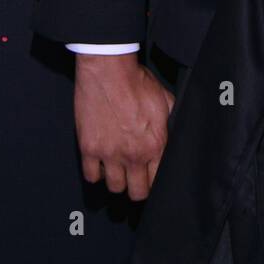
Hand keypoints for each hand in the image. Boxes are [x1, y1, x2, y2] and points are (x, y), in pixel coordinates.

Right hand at [73, 53, 174, 201]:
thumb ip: (170, 123)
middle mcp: (133, 155)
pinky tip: (101, 163)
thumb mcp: (165, 100)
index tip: (152, 177)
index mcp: (156, 144)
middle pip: (137, 192)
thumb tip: (175, 134)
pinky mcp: (89, 149)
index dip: (156, 181)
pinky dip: (96, 173)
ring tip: (119, 170)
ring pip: (114, 187)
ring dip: (118, 181)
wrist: (109, 71)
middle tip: (136, 179)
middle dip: (138, 188)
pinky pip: (91, 176)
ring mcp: (109, 154)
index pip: (158, 181)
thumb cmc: (138, 82)